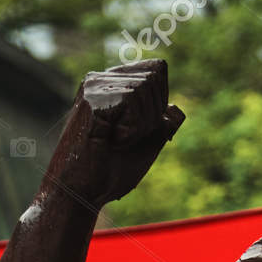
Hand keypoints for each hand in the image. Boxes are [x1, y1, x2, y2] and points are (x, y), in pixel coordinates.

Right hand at [43, 60, 184, 210]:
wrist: (84, 192)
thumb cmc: (111, 170)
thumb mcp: (147, 144)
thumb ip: (162, 124)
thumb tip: (176, 110)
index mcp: (113, 86)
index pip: (157, 69)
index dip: (161, 100)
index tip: (140, 127)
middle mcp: (101, 79)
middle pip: (155, 77)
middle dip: (152, 115)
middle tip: (126, 137)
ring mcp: (93, 86)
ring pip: (144, 88)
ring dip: (140, 124)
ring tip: (116, 140)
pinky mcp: (91, 98)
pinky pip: (131, 101)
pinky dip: (130, 129)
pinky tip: (110, 141)